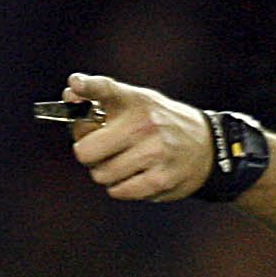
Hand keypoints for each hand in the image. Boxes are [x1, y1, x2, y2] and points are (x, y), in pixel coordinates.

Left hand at [58, 73, 217, 203]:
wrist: (205, 146)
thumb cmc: (159, 124)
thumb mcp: (137, 103)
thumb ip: (101, 101)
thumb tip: (70, 95)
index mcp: (135, 101)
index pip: (105, 88)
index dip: (87, 87)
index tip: (75, 85)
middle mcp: (144, 124)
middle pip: (86, 151)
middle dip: (87, 154)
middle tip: (100, 150)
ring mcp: (153, 153)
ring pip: (101, 175)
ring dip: (106, 172)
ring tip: (124, 162)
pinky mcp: (159, 179)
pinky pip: (118, 191)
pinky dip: (121, 187)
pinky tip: (136, 174)